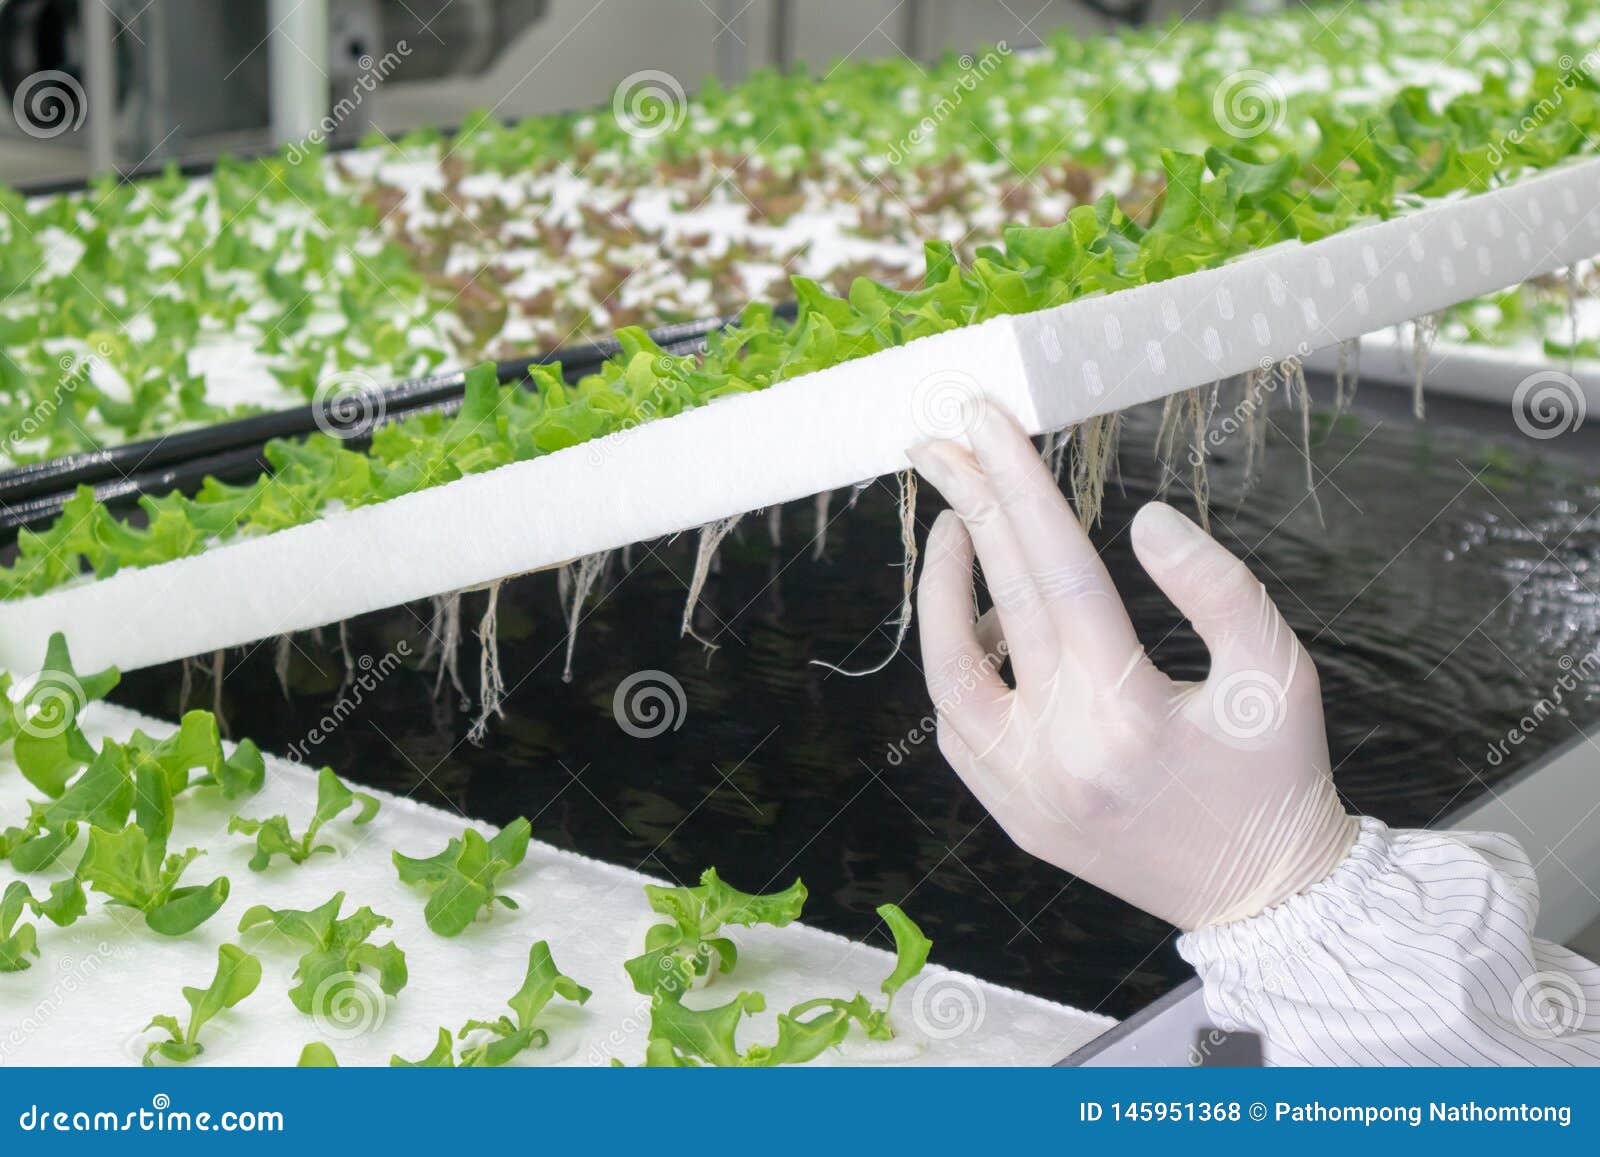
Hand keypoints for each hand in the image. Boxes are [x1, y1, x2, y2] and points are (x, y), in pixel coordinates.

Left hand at [906, 406, 1356, 929]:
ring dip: (943, 589)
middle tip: (938, 441)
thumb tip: (1142, 520)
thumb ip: (1219, 587)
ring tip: (955, 523)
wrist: (1263, 897)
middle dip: (968, 506)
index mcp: (1127, 711)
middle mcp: (1059, 752)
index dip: (1019, 485)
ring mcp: (1023, 791)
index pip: (1057, 569)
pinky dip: (957, 662)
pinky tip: (980, 619)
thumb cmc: (1276, 776)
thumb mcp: (1280, 672)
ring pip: (949, 670)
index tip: (986, 421)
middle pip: (998, 600)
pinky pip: (958, 726)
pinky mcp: (1010, 815)